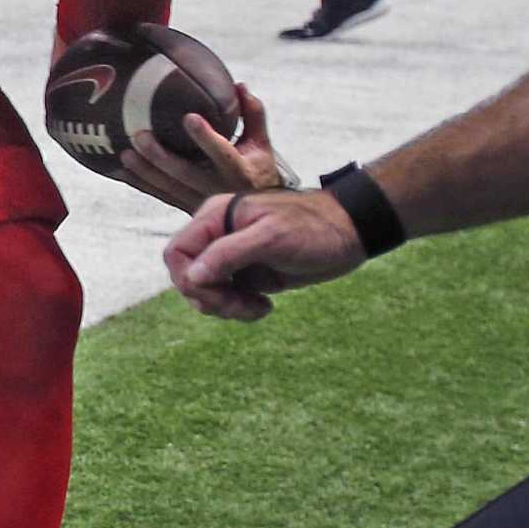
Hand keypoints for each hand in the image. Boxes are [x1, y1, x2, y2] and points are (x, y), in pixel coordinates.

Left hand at [117, 83, 286, 212]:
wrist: (254, 213)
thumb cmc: (257, 170)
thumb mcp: (261, 144)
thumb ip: (253, 115)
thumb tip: (239, 86)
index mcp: (238, 170)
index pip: (222, 152)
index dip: (205, 137)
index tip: (190, 118)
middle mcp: (217, 188)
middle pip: (185, 173)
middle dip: (160, 157)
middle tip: (140, 136)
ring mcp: (200, 200)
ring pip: (168, 187)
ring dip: (144, 172)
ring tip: (124, 155)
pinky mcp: (186, 207)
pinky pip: (160, 195)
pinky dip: (139, 184)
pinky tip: (121, 172)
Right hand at [163, 187, 365, 321]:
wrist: (350, 234)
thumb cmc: (313, 228)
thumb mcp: (271, 238)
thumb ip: (228, 254)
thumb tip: (192, 276)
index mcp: (216, 218)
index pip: (178, 253)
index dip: (188, 279)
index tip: (217, 294)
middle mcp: (218, 236)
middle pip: (187, 275)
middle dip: (210, 298)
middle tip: (241, 306)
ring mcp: (231, 256)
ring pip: (205, 291)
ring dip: (225, 307)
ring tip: (257, 308)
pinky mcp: (247, 273)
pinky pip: (226, 297)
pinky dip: (238, 309)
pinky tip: (264, 307)